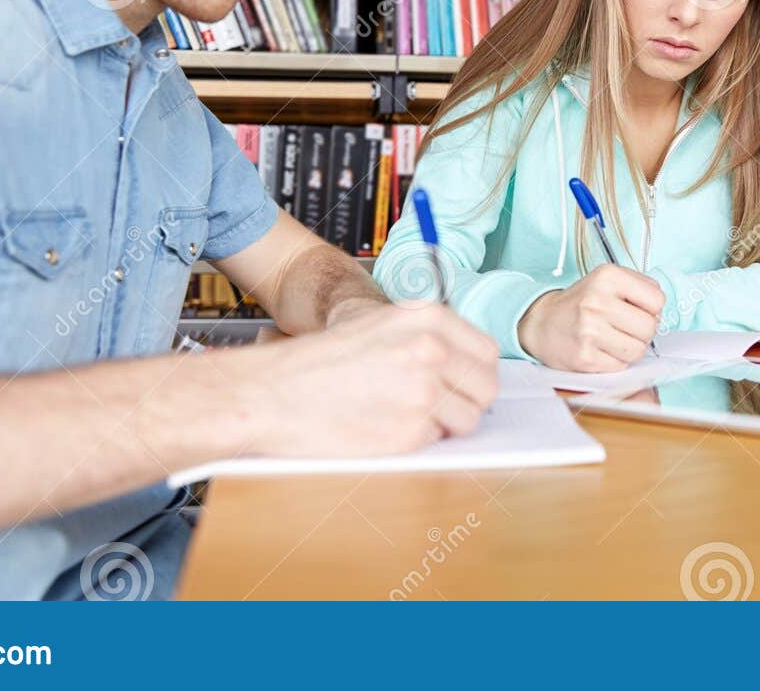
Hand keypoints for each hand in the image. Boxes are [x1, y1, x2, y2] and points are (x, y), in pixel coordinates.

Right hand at [231, 302, 499, 458]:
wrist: (272, 393)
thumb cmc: (321, 363)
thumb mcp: (381, 326)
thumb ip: (429, 339)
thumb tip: (468, 368)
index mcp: (429, 318)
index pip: (487, 353)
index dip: (474, 374)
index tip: (460, 385)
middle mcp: (432, 349)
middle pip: (486, 389)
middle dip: (466, 403)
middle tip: (435, 408)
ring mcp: (424, 391)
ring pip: (468, 421)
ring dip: (444, 426)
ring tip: (402, 416)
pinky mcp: (411, 431)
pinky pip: (436, 442)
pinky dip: (416, 442)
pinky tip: (383, 427)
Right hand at [517, 264, 664, 371]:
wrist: (541, 323)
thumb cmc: (579, 303)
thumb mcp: (605, 280)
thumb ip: (638, 286)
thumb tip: (661, 306)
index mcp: (607, 277)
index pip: (657, 299)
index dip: (652, 308)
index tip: (638, 309)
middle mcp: (597, 302)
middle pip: (649, 327)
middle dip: (643, 331)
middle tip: (626, 327)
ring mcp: (590, 331)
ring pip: (638, 350)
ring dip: (630, 348)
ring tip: (613, 338)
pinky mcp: (585, 357)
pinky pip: (621, 365)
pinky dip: (616, 361)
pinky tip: (601, 349)